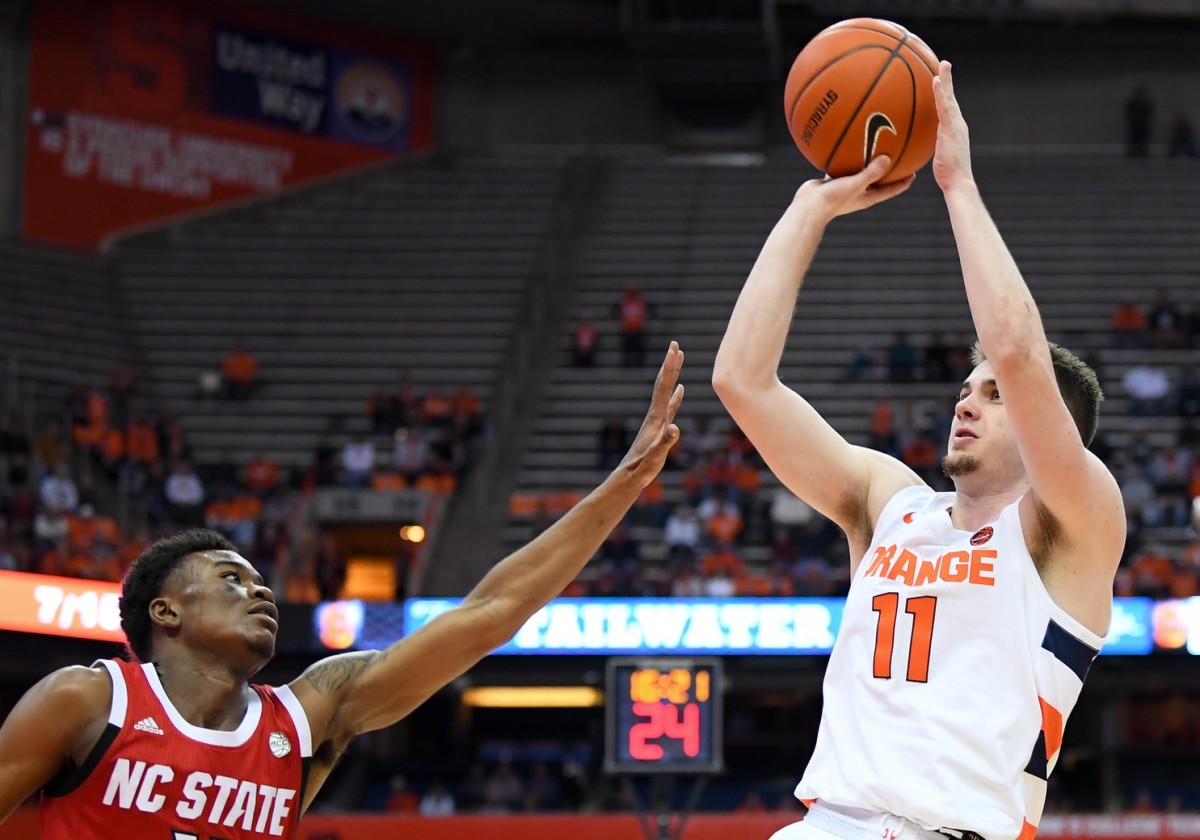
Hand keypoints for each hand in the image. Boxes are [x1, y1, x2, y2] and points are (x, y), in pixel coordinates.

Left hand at [616, 341, 683, 486]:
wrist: (630, 476)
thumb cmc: (642, 467)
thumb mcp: (656, 455)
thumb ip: (665, 442)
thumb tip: (675, 428)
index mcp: (655, 417)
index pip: (663, 387)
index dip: (669, 368)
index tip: (674, 350)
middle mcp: (655, 414)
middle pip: (663, 383)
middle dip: (670, 364)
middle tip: (675, 345)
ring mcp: (658, 420)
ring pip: (667, 391)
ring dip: (673, 375)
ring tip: (678, 360)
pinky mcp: (660, 427)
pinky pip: (670, 405)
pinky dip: (676, 395)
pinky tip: (680, 390)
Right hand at [793, 155, 914, 222]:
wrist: (808, 207)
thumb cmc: (832, 200)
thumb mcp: (855, 184)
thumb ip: (871, 172)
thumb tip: (887, 158)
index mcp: (868, 197)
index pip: (891, 190)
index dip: (904, 182)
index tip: (914, 172)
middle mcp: (859, 192)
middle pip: (879, 180)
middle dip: (888, 170)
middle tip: (898, 155)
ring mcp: (846, 187)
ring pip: (860, 172)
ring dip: (867, 161)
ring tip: (874, 145)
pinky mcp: (833, 181)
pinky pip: (843, 166)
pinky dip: (846, 157)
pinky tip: (847, 143)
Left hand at [932, 61, 974, 191]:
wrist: (957, 182)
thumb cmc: (947, 175)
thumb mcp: (936, 158)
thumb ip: (929, 149)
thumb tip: (916, 147)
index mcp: (953, 130)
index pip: (948, 108)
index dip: (945, 94)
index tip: (940, 80)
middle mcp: (957, 124)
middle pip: (951, 98)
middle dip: (948, 80)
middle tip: (944, 64)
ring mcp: (956, 126)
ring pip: (950, 99)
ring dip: (946, 80)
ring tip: (942, 65)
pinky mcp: (952, 129)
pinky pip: (944, 107)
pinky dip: (941, 93)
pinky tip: (935, 81)